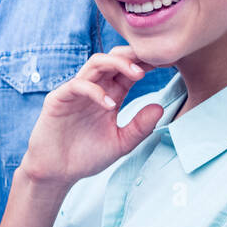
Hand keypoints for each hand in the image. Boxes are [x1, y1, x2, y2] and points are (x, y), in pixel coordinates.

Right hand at [21, 46, 162, 187]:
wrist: (56, 172)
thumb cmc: (86, 156)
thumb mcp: (121, 143)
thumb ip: (139, 127)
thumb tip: (160, 107)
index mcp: (110, 94)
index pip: (129, 69)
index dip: (147, 63)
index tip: (170, 63)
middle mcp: (94, 88)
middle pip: (113, 58)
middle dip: (134, 55)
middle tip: (156, 60)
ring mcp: (76, 91)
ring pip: (96, 63)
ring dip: (118, 63)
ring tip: (138, 75)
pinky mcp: (59, 99)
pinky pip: (77, 85)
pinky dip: (96, 91)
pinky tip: (110, 105)